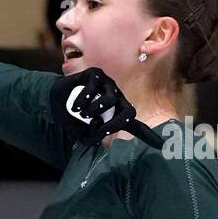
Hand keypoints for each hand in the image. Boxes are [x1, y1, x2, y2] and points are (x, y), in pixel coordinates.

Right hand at [49, 66, 164, 148]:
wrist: (56, 102)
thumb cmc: (74, 118)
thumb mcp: (87, 133)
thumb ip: (97, 136)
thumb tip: (104, 137)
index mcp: (117, 109)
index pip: (134, 121)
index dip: (147, 134)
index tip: (161, 145)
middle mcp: (116, 95)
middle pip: (127, 112)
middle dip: (113, 124)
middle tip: (98, 128)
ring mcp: (106, 83)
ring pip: (109, 100)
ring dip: (94, 111)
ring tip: (84, 114)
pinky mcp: (94, 74)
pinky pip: (92, 89)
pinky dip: (82, 100)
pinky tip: (75, 106)